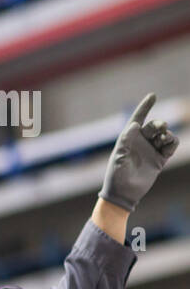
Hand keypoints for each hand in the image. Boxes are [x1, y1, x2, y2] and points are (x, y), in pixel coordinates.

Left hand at [98, 93, 179, 211]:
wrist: (124, 193)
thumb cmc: (116, 175)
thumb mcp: (118, 156)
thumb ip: (126, 140)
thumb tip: (135, 125)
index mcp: (128, 139)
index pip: (138, 119)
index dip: (145, 107)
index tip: (153, 95)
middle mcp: (141, 142)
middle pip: (154, 126)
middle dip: (159, 124)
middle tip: (160, 127)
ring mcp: (151, 150)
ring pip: (165, 134)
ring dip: (166, 133)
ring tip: (162, 139)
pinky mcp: (160, 159)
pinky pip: (171, 145)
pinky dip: (172, 142)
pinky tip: (167, 144)